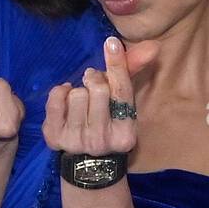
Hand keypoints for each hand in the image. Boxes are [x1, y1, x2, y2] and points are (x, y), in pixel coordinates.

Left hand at [42, 36, 158, 156]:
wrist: (87, 163)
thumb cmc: (108, 121)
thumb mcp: (123, 103)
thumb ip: (133, 72)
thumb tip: (153, 46)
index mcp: (125, 132)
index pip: (122, 91)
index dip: (117, 64)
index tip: (111, 44)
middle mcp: (102, 139)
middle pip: (97, 89)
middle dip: (94, 79)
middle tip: (94, 83)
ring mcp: (77, 140)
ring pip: (76, 93)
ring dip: (78, 90)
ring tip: (81, 99)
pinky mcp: (55, 137)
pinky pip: (56, 99)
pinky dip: (60, 91)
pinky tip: (67, 98)